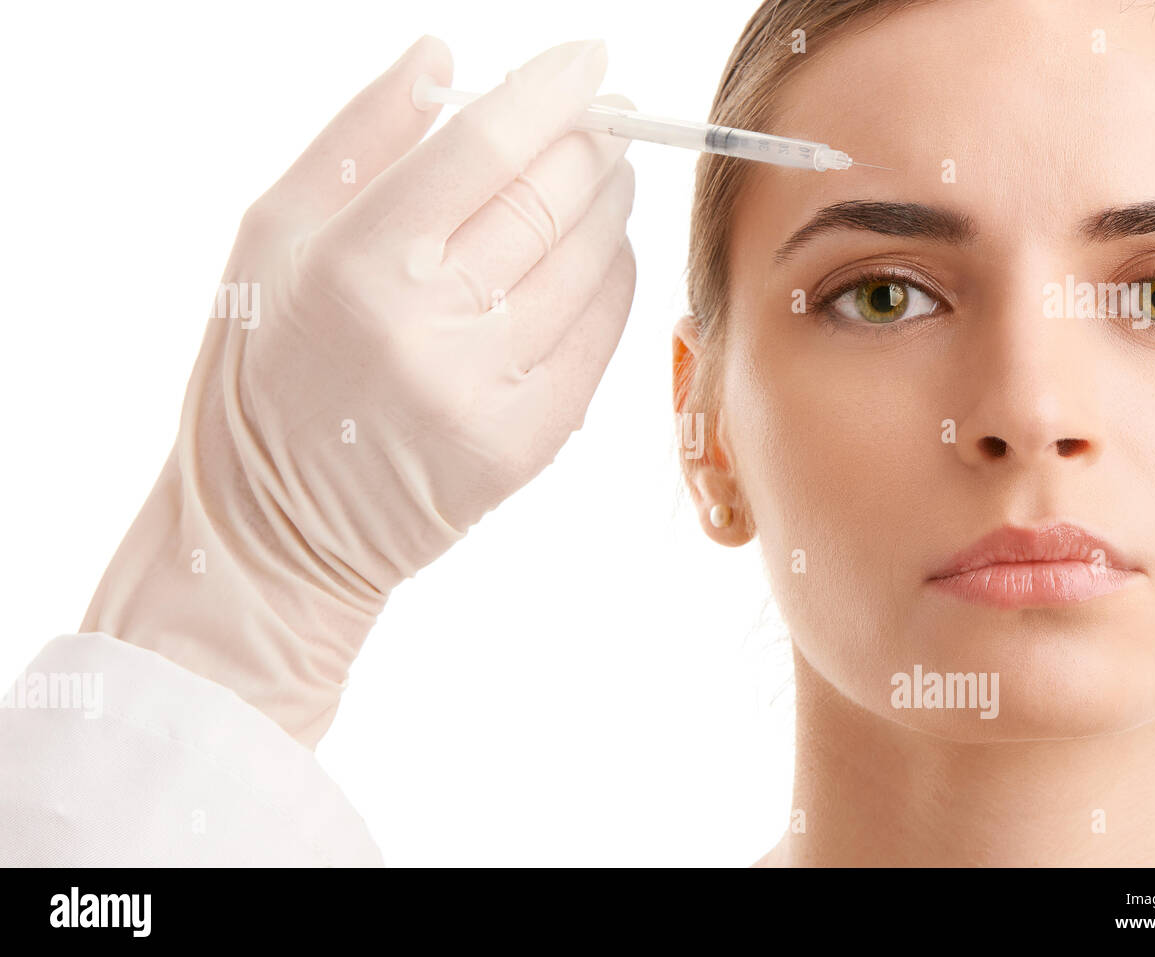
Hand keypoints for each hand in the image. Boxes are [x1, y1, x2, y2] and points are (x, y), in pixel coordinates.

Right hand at [82, 36, 636, 745]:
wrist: (276, 528)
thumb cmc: (263, 368)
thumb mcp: (271, 237)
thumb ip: (359, 138)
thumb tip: (443, 54)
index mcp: (354, 265)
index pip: (484, 148)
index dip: (550, 91)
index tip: (589, 59)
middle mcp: (427, 330)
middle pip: (550, 200)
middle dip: (594, 142)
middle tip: (606, 118)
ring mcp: (485, 395)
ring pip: (591, 265)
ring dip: (611, 206)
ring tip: (603, 180)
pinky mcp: (523, 446)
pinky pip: (601, 338)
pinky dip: (613, 281)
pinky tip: (598, 256)